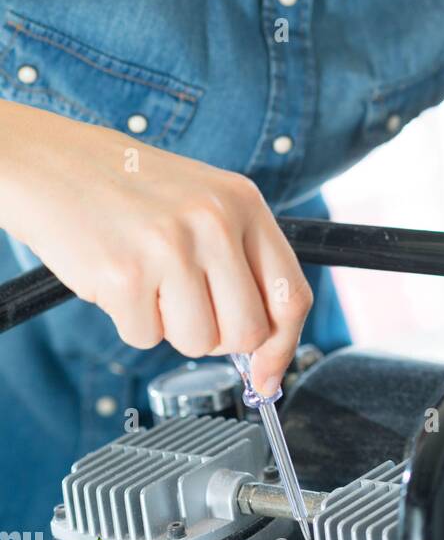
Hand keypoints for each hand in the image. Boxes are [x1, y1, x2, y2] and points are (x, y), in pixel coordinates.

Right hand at [1, 100, 311, 396]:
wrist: (57, 165)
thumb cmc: (131, 189)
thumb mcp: (205, 202)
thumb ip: (242, 260)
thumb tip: (265, 345)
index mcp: (244, 201)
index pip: (290, 293)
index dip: (282, 346)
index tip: (266, 374)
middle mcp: (216, 221)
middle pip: (247, 331)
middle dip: (217, 337)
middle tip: (185, 305)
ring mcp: (172, 248)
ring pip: (197, 342)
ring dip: (169, 327)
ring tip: (149, 281)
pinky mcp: (126, 276)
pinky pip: (144, 337)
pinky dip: (130, 321)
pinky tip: (120, 278)